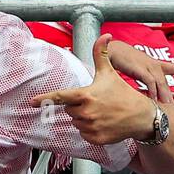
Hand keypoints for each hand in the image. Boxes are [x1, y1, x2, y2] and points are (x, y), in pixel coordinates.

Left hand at [32, 33, 158, 145]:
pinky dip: (90, 130)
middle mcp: (86, 112)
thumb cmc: (123, 93)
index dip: (45, 99)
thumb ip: (101, 55)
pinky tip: (103, 124)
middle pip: (69, 110)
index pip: (61, 96)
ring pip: (75, 123)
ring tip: (101, 113)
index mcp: (86, 95)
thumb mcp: (110, 73)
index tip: (32, 102)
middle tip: (95, 103)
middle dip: (78, 107)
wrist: (141, 116)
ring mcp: (91, 126)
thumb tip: (105, 35)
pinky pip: (83, 135)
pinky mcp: (95, 138)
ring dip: (84, 119)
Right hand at [105, 39, 173, 105]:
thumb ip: (143, 81)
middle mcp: (155, 65)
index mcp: (155, 64)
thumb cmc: (123, 61)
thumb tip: (146, 93)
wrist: (113, 51)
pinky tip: (154, 101)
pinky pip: (150, 83)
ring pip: (161, 83)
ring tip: (170, 107)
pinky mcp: (141, 70)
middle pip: (168, 81)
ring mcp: (149, 67)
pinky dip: (153, 92)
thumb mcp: (137, 71)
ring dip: (165, 95)